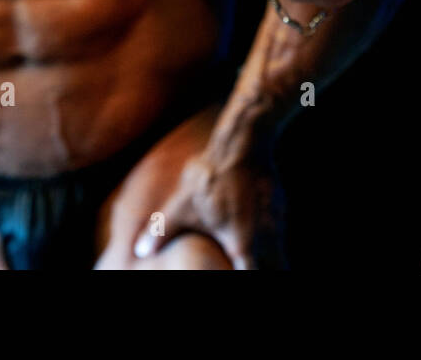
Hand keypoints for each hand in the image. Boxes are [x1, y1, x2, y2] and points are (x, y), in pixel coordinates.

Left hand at [131, 151, 284, 269]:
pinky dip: (271, 244)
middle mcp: (265, 239)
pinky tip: (255, 238)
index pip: (251, 276)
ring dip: (270, 260)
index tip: (233, 271)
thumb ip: (161, 232)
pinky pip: (278, 236)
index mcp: (242, 245)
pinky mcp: (279, 208)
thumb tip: (140, 251)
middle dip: (266, 269)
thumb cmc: (210, 178)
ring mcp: (276, 223)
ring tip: (250, 260)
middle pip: (276, 268)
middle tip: (244, 267)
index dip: (245, 277)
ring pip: (279, 254)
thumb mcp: (180, 206)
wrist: (242, 143)